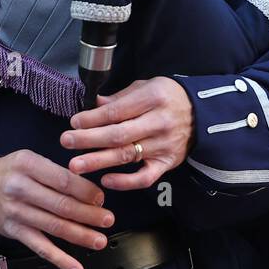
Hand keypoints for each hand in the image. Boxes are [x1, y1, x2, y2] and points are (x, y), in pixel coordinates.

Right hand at [0, 149, 114, 268]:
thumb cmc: (12, 171)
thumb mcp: (31, 158)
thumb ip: (57, 172)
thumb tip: (89, 192)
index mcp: (28, 166)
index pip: (63, 181)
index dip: (85, 191)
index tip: (100, 199)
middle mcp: (20, 189)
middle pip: (61, 205)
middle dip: (88, 215)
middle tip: (107, 219)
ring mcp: (17, 213)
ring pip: (54, 228)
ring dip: (80, 236)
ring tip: (99, 240)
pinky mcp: (15, 232)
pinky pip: (41, 248)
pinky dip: (60, 260)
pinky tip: (76, 267)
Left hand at [62, 77, 194, 191]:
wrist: (202, 114)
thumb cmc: (168, 98)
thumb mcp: (146, 87)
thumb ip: (120, 97)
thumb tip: (94, 104)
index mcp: (152, 99)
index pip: (117, 111)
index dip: (93, 118)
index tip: (74, 122)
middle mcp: (158, 123)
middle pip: (118, 134)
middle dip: (89, 139)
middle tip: (66, 142)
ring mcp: (163, 145)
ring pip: (127, 156)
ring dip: (99, 161)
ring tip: (75, 165)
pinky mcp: (167, 163)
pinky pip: (145, 177)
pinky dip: (126, 182)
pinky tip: (106, 180)